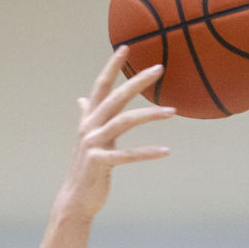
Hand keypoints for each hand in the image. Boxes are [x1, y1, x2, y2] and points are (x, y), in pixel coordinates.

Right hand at [56, 47, 174, 219]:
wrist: (75, 199)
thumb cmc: (85, 169)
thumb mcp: (85, 139)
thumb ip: (86, 117)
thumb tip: (82, 99)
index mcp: (88, 119)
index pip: (100, 86)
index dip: (112, 66)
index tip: (126, 47)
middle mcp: (89, 127)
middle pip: (116, 97)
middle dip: (137, 81)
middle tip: (160, 68)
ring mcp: (93, 144)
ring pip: (125, 121)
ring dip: (150, 114)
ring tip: (173, 111)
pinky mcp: (100, 162)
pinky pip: (128, 154)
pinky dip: (148, 152)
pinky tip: (165, 151)